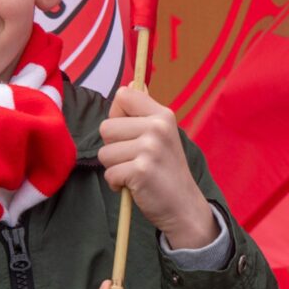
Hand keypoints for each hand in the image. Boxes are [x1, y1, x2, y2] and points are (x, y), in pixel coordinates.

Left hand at [99, 87, 217, 248]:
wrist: (183, 205)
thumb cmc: (166, 170)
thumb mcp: (162, 135)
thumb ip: (143, 111)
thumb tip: (130, 83)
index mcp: (163, 115)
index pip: (123, 96)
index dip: (118, 116)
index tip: (131, 132)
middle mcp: (158, 128)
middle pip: (106, 127)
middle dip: (113, 148)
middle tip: (135, 159)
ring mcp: (150, 149)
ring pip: (104, 153)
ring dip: (114, 167)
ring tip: (135, 172)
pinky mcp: (141, 170)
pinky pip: (110, 173)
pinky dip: (117, 184)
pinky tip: (134, 186)